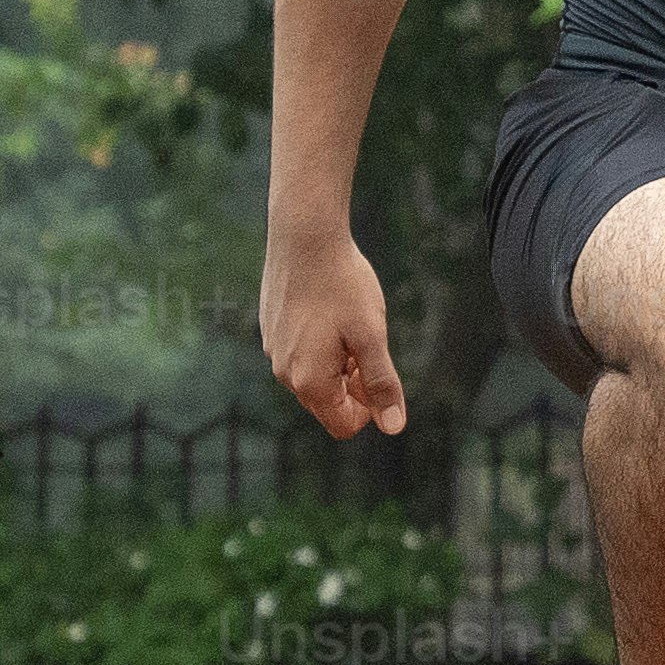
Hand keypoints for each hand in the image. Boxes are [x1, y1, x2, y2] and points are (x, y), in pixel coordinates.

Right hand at [261, 229, 407, 438]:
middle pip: (328, 404)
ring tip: (346, 322)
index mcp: (309, 382)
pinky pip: (300, 354)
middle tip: (366, 343)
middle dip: (353, 385)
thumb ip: (382, 384)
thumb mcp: (372, 336)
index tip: (377, 370)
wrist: (305, 237)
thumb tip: (394, 427)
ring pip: (315, 377)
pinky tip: (328, 309)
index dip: (370, 408)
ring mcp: (274, 351)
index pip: (343, 426)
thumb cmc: (342, 286)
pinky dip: (321, 344)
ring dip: (338, 362)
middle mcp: (284, 373)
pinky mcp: (271, 330)